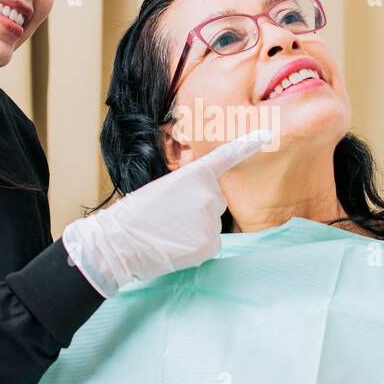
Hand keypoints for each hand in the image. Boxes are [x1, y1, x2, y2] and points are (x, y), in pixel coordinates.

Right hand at [62, 129, 272, 297]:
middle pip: (216, 201)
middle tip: (171, 216)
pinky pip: (208, 244)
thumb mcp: (163, 189)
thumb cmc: (135, 216)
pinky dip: (194, 247)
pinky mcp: (210, 243)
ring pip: (211, 224)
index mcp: (194, 175)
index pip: (225, 158)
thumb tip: (198, 203)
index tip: (264, 136)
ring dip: (194, 229)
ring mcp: (211, 219)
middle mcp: (209, 194)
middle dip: (200, 208)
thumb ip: (187, 189)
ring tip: (168, 232)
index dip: (246, 146)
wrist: (120, 243)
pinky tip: (175, 246)